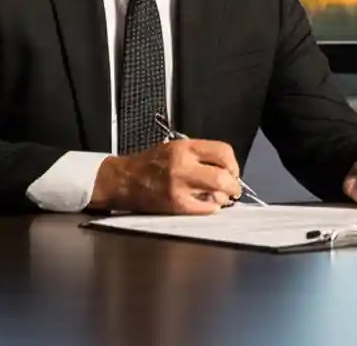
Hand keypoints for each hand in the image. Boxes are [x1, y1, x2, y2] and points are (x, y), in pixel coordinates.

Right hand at [89, 139, 242, 213]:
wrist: (123, 180)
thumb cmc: (149, 163)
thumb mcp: (174, 148)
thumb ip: (199, 155)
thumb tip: (225, 168)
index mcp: (184, 148)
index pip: (222, 151)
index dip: (233, 163)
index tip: (232, 170)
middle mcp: (183, 166)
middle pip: (223, 176)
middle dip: (233, 184)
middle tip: (233, 188)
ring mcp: (179, 187)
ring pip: (217, 195)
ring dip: (223, 198)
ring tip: (219, 197)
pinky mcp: (176, 205)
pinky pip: (205, 209)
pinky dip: (211, 207)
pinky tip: (206, 204)